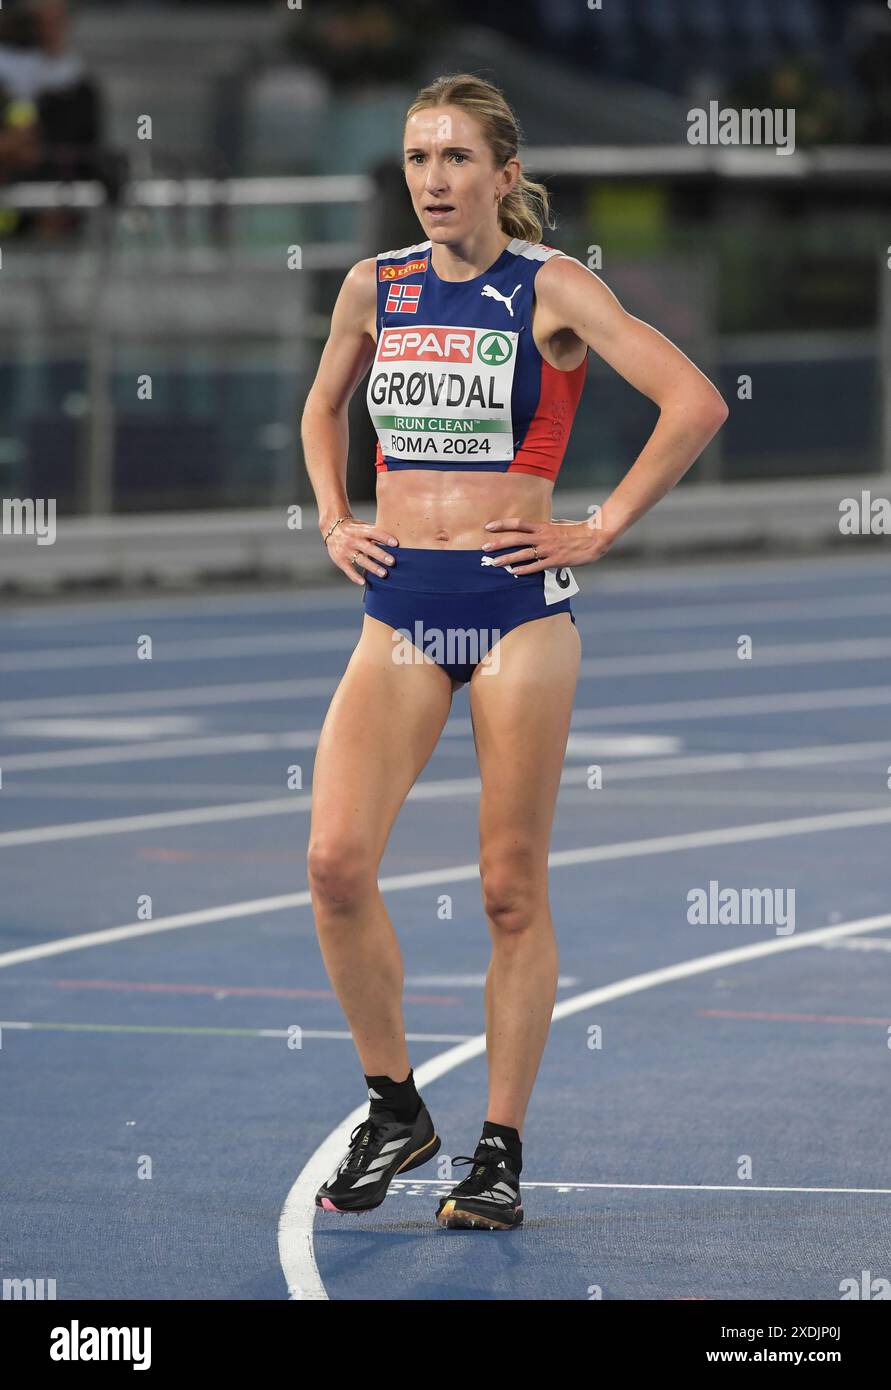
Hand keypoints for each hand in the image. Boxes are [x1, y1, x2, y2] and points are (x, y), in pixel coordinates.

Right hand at [324, 518, 397, 585]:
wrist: (331, 528)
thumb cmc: (354, 529)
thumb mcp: (363, 526)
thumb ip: (375, 533)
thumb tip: (397, 538)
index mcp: (360, 530)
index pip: (374, 533)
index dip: (384, 538)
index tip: (396, 543)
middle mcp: (353, 540)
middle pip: (368, 548)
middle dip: (380, 555)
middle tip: (392, 562)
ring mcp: (346, 550)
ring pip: (360, 560)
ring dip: (372, 567)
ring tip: (384, 574)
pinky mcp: (340, 559)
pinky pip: (348, 569)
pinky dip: (354, 576)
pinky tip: (363, 582)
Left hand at [480, 517, 607, 572]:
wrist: (594, 537)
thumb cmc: (578, 530)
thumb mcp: (560, 524)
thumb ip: (547, 526)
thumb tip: (539, 525)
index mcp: (543, 526)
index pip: (518, 523)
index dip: (502, 524)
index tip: (489, 526)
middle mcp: (542, 537)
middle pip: (515, 539)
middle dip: (499, 543)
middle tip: (484, 547)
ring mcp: (548, 550)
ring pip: (522, 554)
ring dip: (507, 559)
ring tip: (494, 563)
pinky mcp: (554, 561)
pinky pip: (536, 566)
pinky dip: (524, 570)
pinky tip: (514, 572)